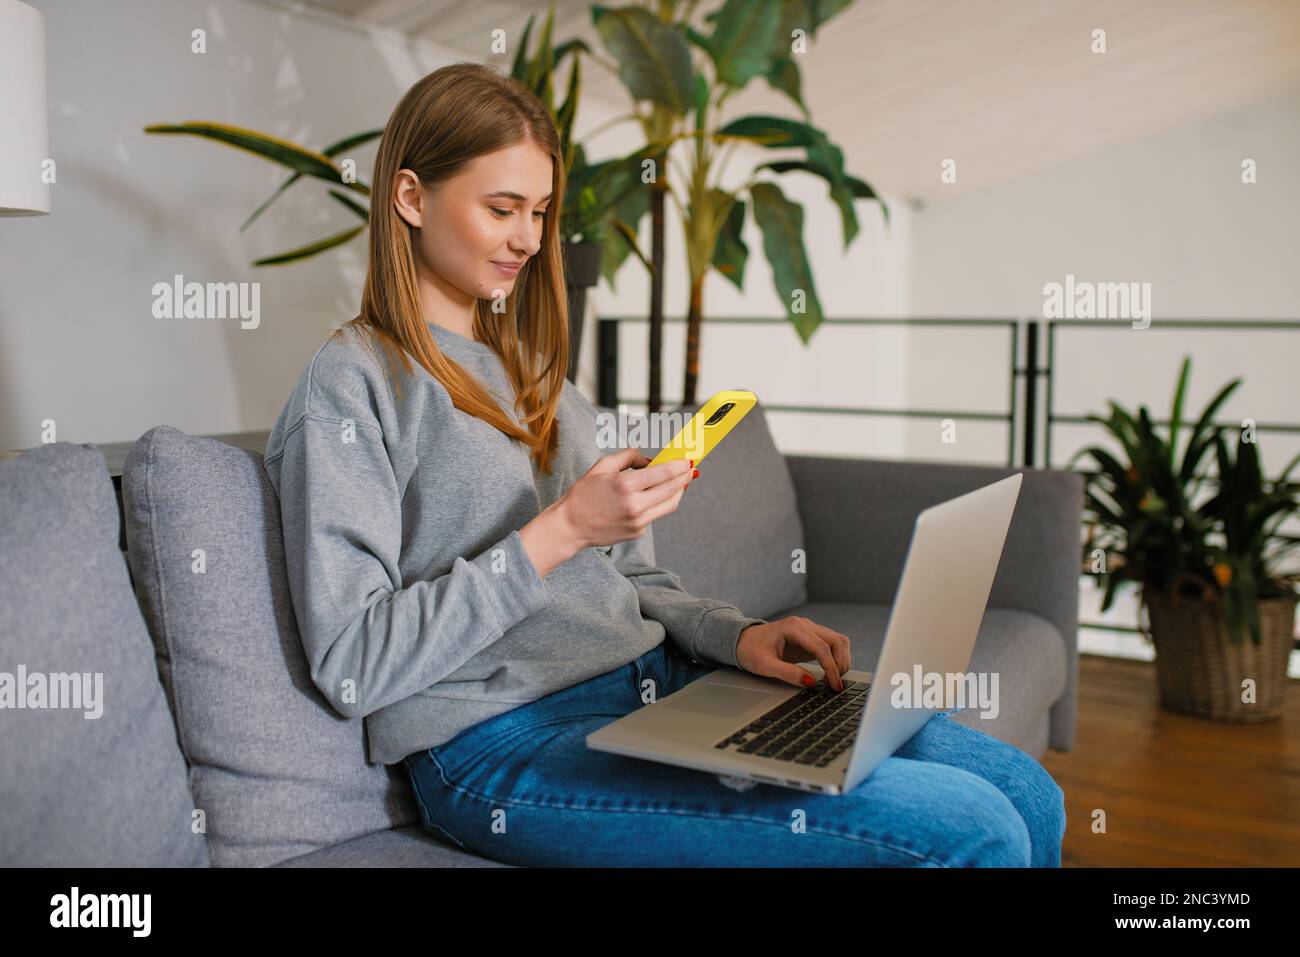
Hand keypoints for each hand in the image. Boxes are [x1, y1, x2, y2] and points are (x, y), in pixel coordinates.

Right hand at [555, 448, 695, 550]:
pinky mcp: (637, 532)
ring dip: (678, 492)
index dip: (680, 465)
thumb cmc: (583, 494)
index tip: (688, 459)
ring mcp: (638, 521)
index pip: (664, 473)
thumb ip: (628, 457)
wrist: (570, 526)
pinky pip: (655, 514)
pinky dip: (658, 503)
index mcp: (625, 485)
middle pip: (673, 489)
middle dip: (685, 477)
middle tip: (691, 469)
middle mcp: (635, 505)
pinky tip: (652, 496)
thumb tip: (650, 459)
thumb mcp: (602, 466)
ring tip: (679, 482)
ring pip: (670, 505)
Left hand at [735, 617, 851, 691]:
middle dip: (841, 663)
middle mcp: (805, 625)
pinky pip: (832, 646)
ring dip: (841, 660)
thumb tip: (810, 682)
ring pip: (838, 642)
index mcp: (793, 627)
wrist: (741, 640)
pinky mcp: (810, 638)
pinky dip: (836, 659)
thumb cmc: (749, 650)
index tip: (835, 686)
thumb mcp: (764, 665)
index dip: (832, 668)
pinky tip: (829, 673)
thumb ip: (788, 673)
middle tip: (835, 684)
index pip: (822, 647)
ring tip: (833, 680)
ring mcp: (809, 630)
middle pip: (837, 641)